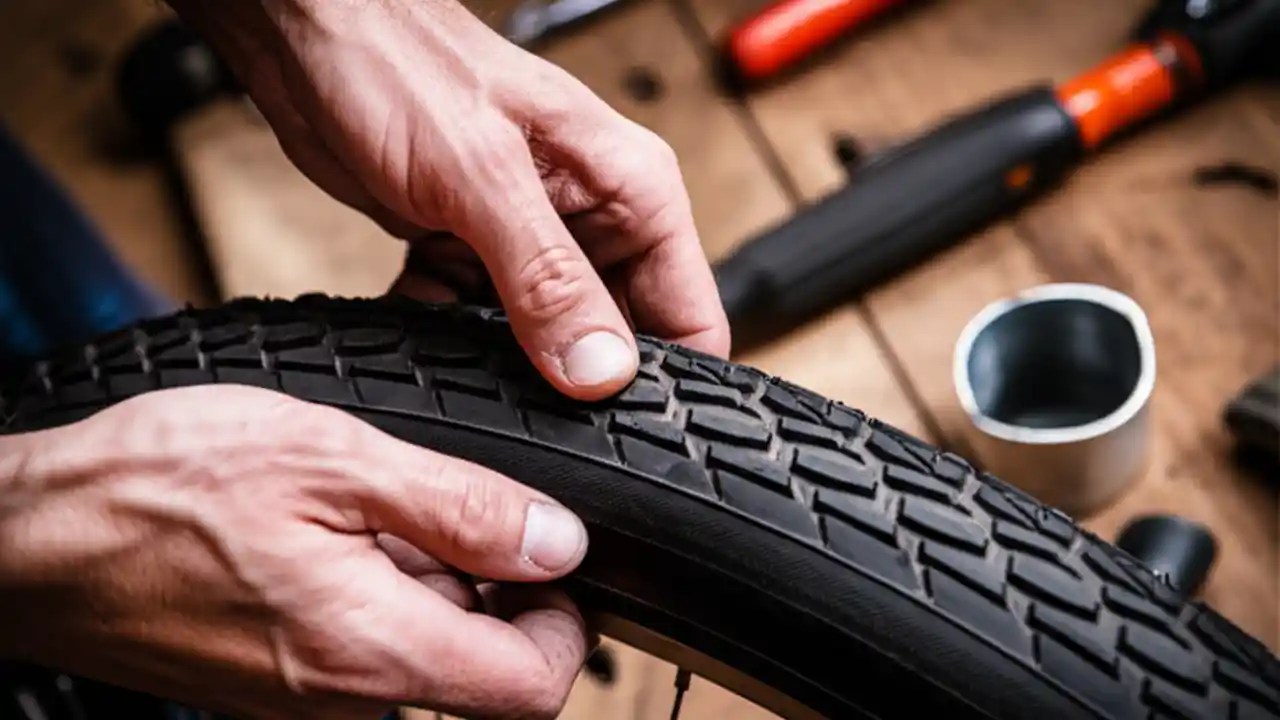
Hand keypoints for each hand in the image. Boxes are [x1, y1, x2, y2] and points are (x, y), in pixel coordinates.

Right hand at [0, 386, 589, 718]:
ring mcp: (305, 698)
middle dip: (493, 590)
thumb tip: (557, 542)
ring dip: (430, 582)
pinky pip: (362, 645)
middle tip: (447, 507)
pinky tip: (332, 527)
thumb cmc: (155, 488)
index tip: (552, 560)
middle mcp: (345, 698)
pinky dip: (376, 588)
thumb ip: (460, 508)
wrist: (28, 537)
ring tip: (374, 506)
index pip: (533, 689)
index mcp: (373, 652)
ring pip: (422, 652)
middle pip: (481, 671)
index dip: (566, 625)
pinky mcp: (274, 681)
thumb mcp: (330, 461)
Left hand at [166, 0, 731, 399]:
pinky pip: (481, 329)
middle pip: (619, 343)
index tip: (629, 441)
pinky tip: (423, 329)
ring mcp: (534, 244)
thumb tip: (601, 371)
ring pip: (547, 345)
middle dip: (580, 387)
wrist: (309, 40)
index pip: (691, 315)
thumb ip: (547, 279)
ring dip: (509, 366)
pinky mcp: (476, 257)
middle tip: (538, 416)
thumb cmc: (400, 62)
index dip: (669, 387)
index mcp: (631, 192)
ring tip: (470, 364)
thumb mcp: (481, 175)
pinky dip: (450, 341)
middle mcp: (592, 223)